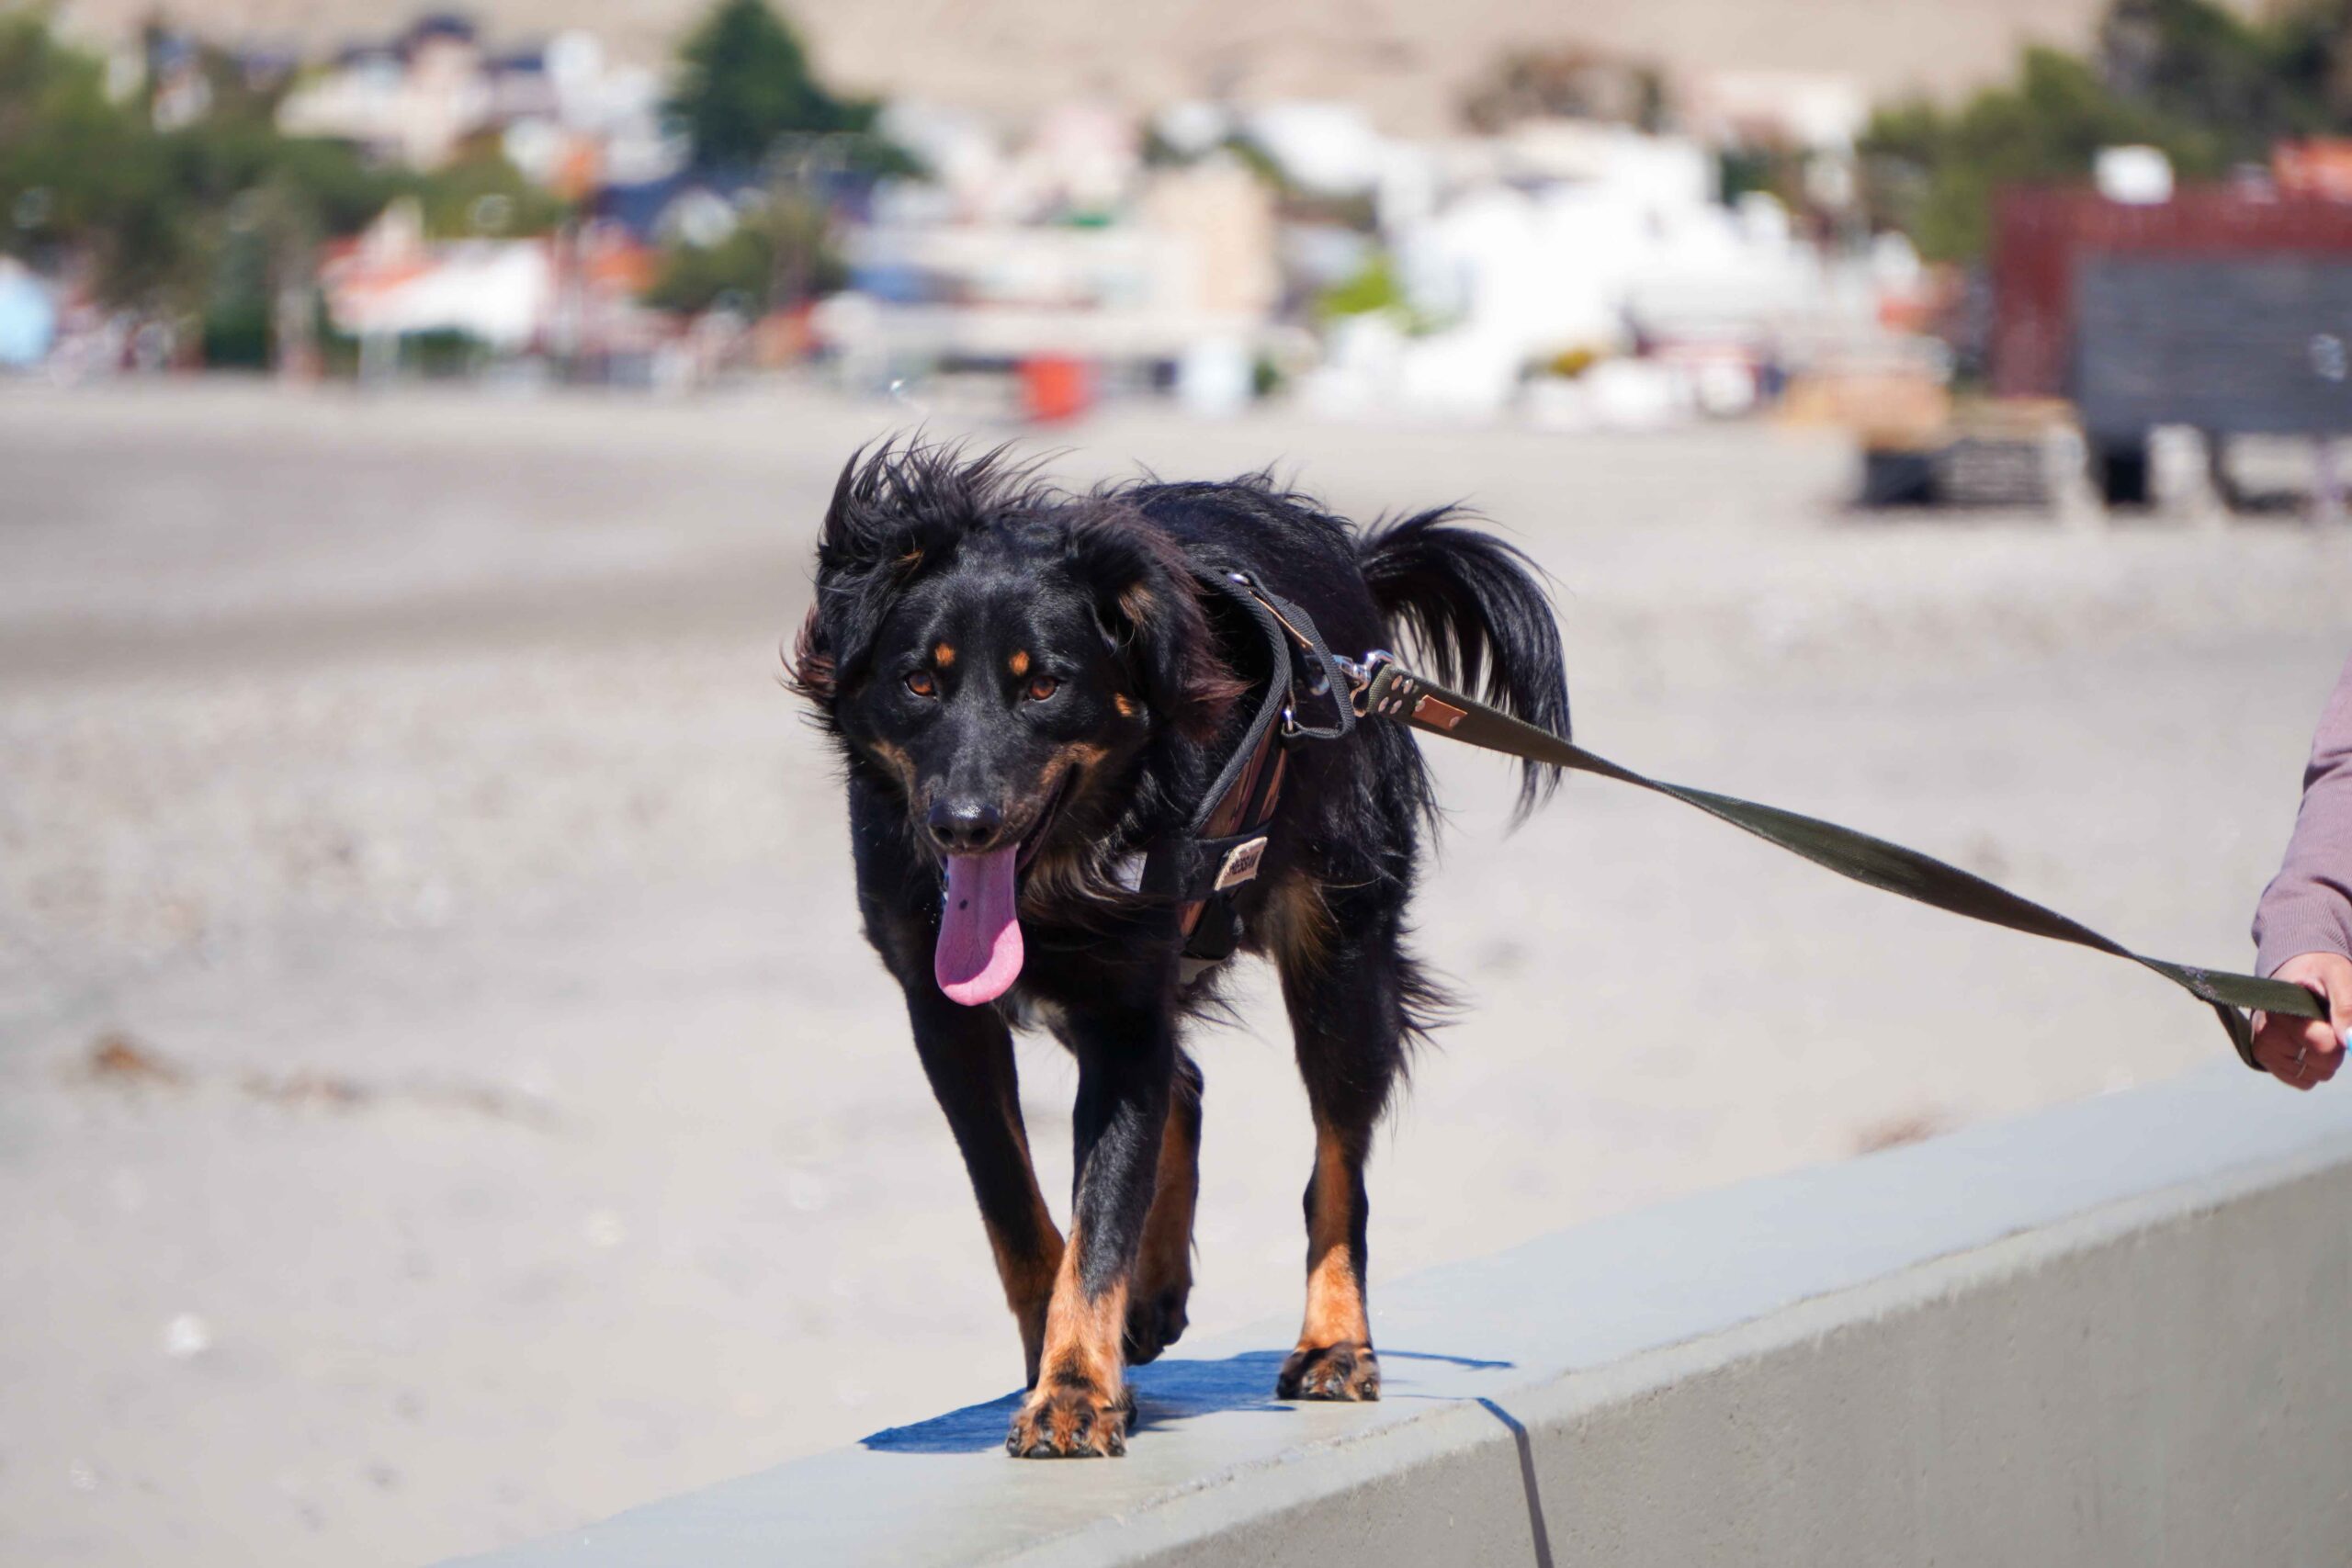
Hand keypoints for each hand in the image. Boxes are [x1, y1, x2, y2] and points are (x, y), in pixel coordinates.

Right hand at [2249, 951, 2351, 1089]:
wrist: (2295, 973)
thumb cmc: (2318, 972)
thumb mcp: (2339, 976)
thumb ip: (2347, 1006)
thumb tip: (2351, 1042)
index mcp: (2279, 1011)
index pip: (2324, 1044)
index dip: (2339, 1033)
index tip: (2333, 1017)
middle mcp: (2264, 1033)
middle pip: (2322, 1064)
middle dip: (2335, 1048)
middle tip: (2327, 1023)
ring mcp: (2263, 1051)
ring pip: (2314, 1075)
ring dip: (2325, 1059)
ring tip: (2316, 1031)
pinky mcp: (2267, 1062)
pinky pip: (2304, 1081)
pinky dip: (2313, 1069)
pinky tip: (2307, 1046)